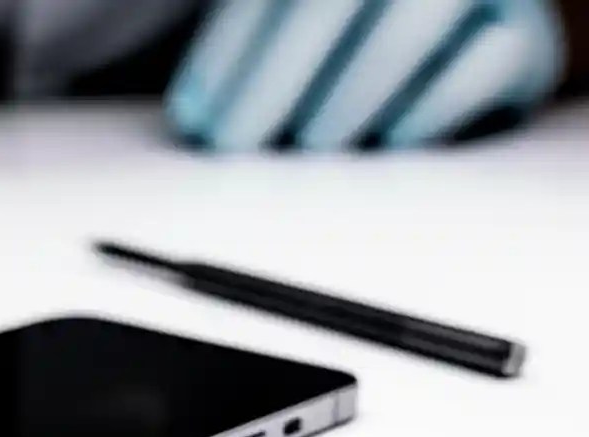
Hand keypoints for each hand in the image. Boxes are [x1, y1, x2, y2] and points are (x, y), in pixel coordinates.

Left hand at [166, 0, 566, 150]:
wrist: (466, 26)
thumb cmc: (355, 32)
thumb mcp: (292, 22)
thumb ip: (244, 48)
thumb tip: (194, 118)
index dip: (224, 54)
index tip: (196, 117)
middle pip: (324, 2)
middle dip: (268, 81)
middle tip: (232, 142)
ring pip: (407, 24)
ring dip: (346, 95)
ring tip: (310, 140)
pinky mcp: (523, 32)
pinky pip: (483, 61)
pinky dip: (429, 105)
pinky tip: (388, 137)